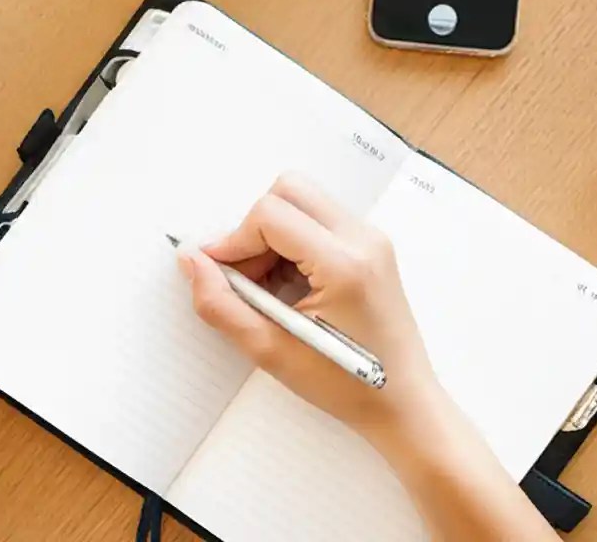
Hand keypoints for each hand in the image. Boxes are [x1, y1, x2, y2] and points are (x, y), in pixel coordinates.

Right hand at [181, 176, 556, 540]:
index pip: (270, 215)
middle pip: (289, 191)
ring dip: (271, 236)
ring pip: (302, 202)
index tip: (219, 274)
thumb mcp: (271, 352)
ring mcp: (372, 240)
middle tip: (245, 277)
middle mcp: (363, 240)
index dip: (234, 240)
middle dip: (254, 228)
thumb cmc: (346, 386)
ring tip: (266, 289)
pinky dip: (291, 243)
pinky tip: (288, 288)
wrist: (405, 405)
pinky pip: (318, 220)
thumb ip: (222, 305)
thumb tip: (192, 262)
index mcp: (345, 264)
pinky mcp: (371, 248)